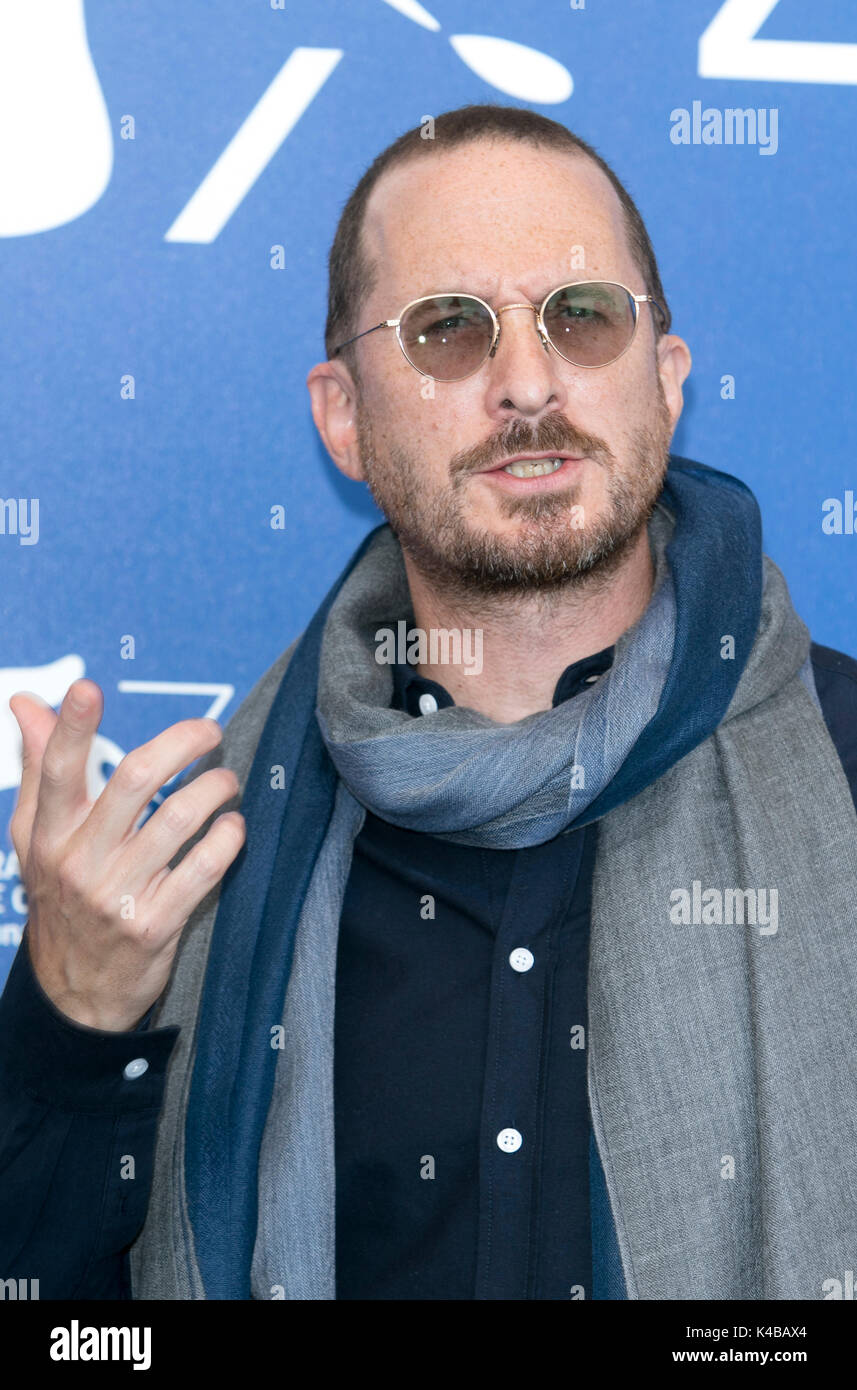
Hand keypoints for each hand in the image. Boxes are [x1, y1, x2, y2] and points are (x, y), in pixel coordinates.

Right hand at [8, 677, 244, 1030]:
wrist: (74, 994)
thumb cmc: (61, 898)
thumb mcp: (37, 837)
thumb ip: (39, 766)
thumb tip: (28, 703)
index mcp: (49, 833)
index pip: (56, 770)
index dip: (71, 726)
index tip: (88, 688)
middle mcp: (79, 860)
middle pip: (134, 780)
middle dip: (182, 742)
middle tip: (210, 730)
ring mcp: (116, 895)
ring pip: (177, 819)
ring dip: (214, 788)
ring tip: (227, 780)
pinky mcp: (153, 925)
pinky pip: (201, 870)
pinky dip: (227, 839)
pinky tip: (233, 826)